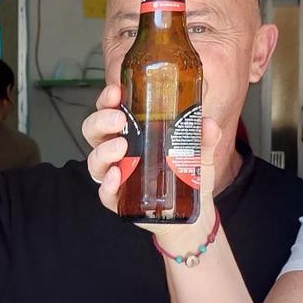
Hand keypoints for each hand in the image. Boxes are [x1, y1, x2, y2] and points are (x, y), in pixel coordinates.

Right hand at [81, 83, 219, 256]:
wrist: (192, 211)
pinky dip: (107, 184)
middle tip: (120, 118)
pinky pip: (104, 193)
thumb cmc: (187, 175)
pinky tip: (116, 176)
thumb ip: (205, 137)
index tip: (115, 91)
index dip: (107, 99)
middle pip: (94, 132)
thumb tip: (207, 122)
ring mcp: (115, 176)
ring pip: (95, 161)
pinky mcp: (118, 200)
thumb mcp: (200, 152)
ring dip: (104, 151)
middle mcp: (118, 152)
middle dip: (101, 121)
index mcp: (132, 133)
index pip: (110, 111)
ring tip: (121, 147)